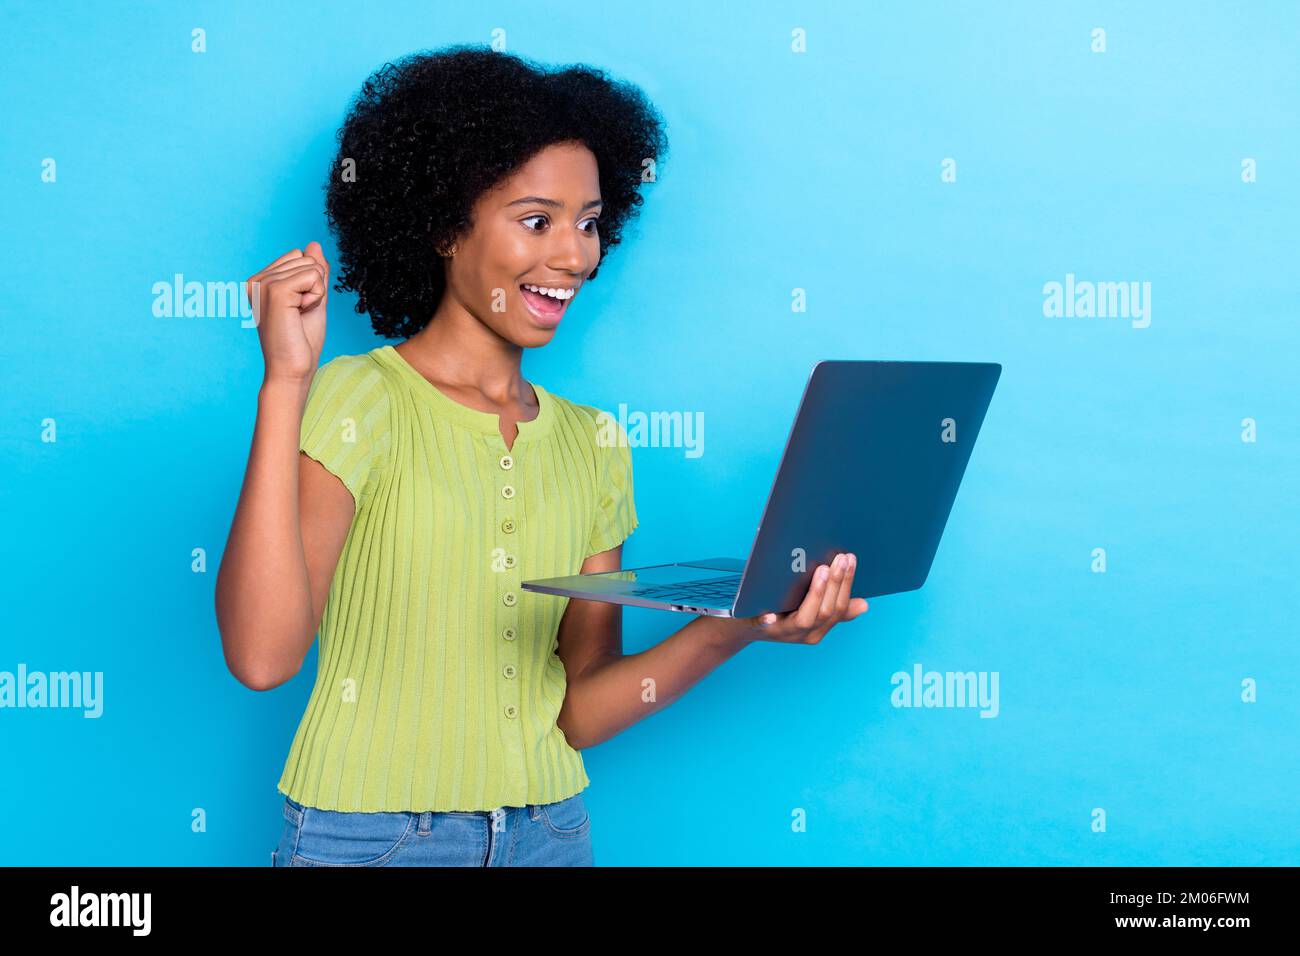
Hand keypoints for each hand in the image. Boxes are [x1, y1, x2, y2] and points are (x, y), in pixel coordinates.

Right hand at [247, 240, 330, 382]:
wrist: (292, 370)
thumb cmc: (301, 341)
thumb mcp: (313, 299)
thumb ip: (314, 273)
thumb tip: (314, 244)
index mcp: (261, 280)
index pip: (300, 257)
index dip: (312, 282)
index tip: (299, 308)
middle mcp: (257, 279)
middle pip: (306, 258)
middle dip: (315, 287)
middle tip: (299, 314)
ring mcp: (263, 283)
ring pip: (312, 266)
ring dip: (316, 293)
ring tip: (298, 316)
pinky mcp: (275, 290)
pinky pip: (314, 276)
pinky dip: (317, 296)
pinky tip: (300, 314)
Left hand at [734, 552, 867, 643]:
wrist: (743, 626)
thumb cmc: (778, 611)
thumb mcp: (808, 610)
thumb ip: (832, 607)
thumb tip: (864, 605)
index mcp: (819, 629)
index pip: (839, 608)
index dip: (847, 584)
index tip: (850, 559)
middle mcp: (804, 633)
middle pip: (826, 612)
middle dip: (836, 583)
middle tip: (840, 558)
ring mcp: (783, 633)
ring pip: (805, 618)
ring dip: (816, 593)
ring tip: (821, 570)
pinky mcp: (759, 629)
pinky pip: (765, 626)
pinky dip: (769, 620)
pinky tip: (771, 613)